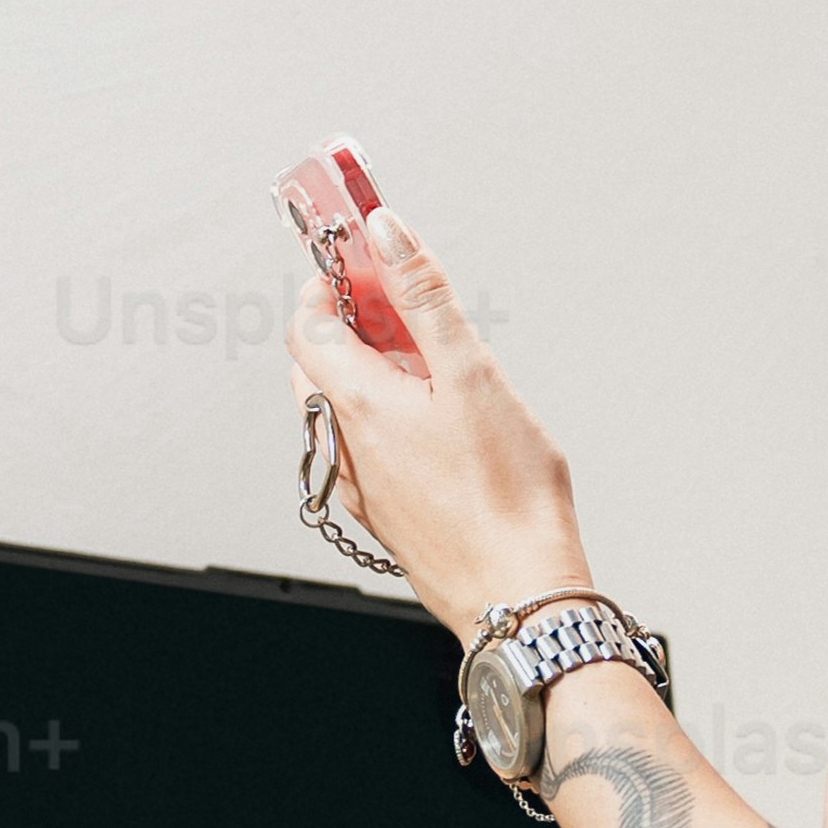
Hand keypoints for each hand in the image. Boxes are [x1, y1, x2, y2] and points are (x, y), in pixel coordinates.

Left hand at [284, 207, 592, 647]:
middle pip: (318, 362)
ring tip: (435, 366)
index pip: (307, 322)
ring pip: (342, 405)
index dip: (330, 283)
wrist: (520, 595)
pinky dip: (388, 415)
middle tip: (406, 306)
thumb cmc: (508, 497)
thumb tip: (385, 232)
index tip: (369, 262)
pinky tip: (441, 424)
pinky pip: (365, 445)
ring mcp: (361, 483)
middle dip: (352, 322)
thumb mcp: (472, 374)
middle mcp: (345, 444)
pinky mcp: (384, 513)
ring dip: (374, 369)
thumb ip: (424, 298)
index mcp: (357, 403)